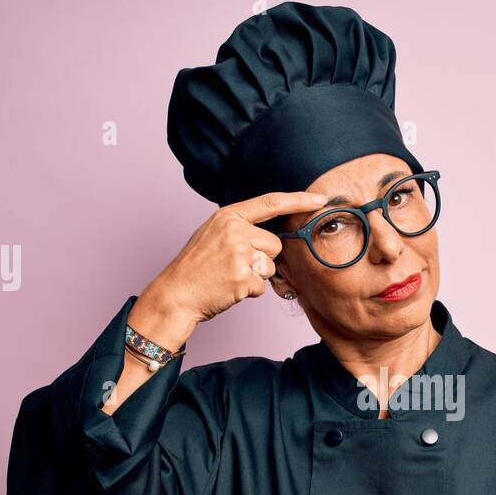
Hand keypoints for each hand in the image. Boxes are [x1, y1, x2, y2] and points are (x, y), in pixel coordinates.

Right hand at [140, 189, 328, 328]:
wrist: (176, 294)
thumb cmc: (196, 268)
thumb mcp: (213, 235)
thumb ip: (241, 228)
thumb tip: (273, 236)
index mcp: (228, 216)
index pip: (270, 203)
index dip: (298, 201)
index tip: (319, 199)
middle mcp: (235, 230)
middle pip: (275, 244)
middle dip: (263, 259)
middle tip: (234, 266)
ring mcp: (239, 253)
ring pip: (271, 267)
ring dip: (256, 277)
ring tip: (229, 277)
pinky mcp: (242, 277)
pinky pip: (262, 286)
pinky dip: (249, 292)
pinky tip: (229, 288)